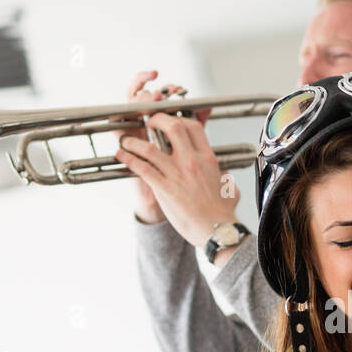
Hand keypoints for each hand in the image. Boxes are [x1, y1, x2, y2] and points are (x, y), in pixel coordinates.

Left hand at [120, 71, 234, 233]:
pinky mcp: (164, 188)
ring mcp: (177, 173)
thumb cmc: (222, 215)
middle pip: (172, 127)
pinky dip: (128, 159)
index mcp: (208, 159)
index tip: (169, 121)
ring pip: (150, 147)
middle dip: (156, 120)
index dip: (178, 119)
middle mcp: (192, 161)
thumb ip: (227, 180)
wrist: (218, 231)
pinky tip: (121, 156)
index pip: (193, 127)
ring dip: (134, 142)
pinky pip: (142, 168)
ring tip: (127, 141)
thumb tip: (227, 179)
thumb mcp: (230, 191)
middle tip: (148, 122)